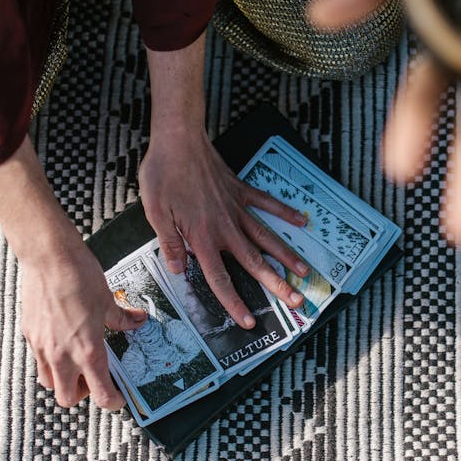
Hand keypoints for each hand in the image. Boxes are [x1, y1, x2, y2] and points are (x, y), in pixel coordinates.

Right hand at [0, 138, 144, 409]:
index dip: (112, 402)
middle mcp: (62, 354)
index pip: (100, 394)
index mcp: (87, 349)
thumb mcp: (108, 299)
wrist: (47, 255)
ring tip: (76, 363)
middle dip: (83, 394)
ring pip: (49, 382)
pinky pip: (39, 359)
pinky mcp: (29, 333)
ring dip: (63, 380)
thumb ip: (122, 317)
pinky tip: (61, 341)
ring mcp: (42, 346)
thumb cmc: (79, 274)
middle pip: (68, 398)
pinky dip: (50, 360)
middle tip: (94, 378)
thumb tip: (137, 321)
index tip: (119, 398)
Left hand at [138, 125, 310, 327]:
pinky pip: (267, 202)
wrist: (179, 139)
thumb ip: (170, 243)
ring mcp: (236, 207)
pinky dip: (284, 211)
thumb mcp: (156, 212)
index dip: (234, 303)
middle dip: (276, 285)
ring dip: (286, 256)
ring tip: (305, 272)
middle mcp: (225, 226)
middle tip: (296, 301)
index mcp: (203, 237)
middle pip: (254, 262)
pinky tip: (301, 221)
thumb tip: (178, 270)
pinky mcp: (240, 189)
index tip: (249, 321)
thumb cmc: (164, 174)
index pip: (220, 278)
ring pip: (266, 237)